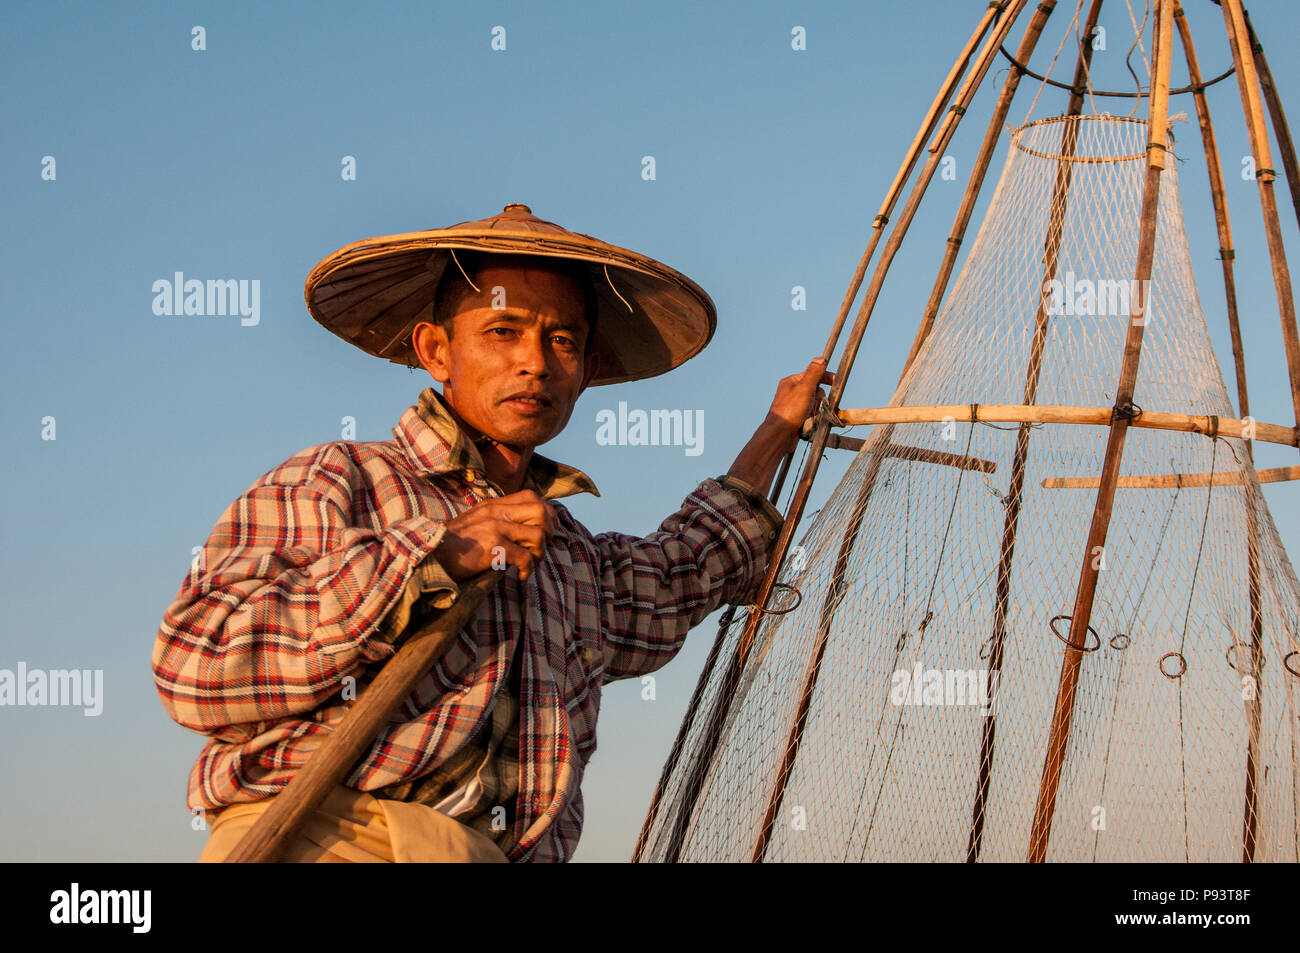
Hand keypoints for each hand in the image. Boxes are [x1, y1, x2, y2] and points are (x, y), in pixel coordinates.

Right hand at [432, 489, 556, 583]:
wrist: (430, 556)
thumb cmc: (453, 546)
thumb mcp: (475, 524)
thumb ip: (496, 521)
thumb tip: (523, 533)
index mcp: (493, 505)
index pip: (532, 497)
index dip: (545, 514)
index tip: (544, 532)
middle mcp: (496, 512)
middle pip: (541, 510)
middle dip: (549, 531)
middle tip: (540, 549)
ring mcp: (495, 527)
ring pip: (538, 535)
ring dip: (540, 553)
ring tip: (530, 564)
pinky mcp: (493, 547)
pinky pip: (525, 557)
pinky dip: (528, 570)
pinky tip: (520, 576)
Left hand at [765, 357, 834, 451]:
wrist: (779, 435)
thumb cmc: (789, 411)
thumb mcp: (804, 388)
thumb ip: (814, 373)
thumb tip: (820, 358)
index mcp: (791, 382)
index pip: (813, 374)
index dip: (825, 377)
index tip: (836, 381)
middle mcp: (792, 392)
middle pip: (816, 391)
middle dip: (819, 399)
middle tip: (814, 405)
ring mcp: (794, 406)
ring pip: (815, 404)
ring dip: (816, 411)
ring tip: (809, 416)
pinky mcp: (797, 417)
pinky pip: (812, 415)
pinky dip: (812, 419)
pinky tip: (807, 423)